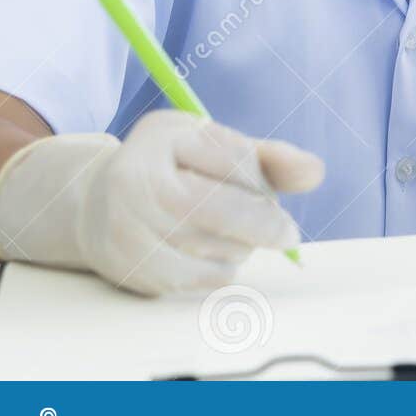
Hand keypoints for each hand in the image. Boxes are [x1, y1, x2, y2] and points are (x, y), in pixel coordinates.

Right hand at [0, 110, 323, 295]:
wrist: (98, 205)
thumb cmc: (172, 168)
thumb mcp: (214, 146)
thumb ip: (267, 158)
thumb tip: (317, 173)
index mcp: (160, 138)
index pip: (230, 159)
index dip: (259, 178)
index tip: (272, 191)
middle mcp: (133, 182)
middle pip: (215, 208)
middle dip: (263, 223)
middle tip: (288, 234)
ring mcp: (127, 229)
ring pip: (212, 246)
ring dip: (243, 246)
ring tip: (238, 235)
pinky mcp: (132, 270)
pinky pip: (199, 277)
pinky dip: (223, 269)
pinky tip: (218, 254)